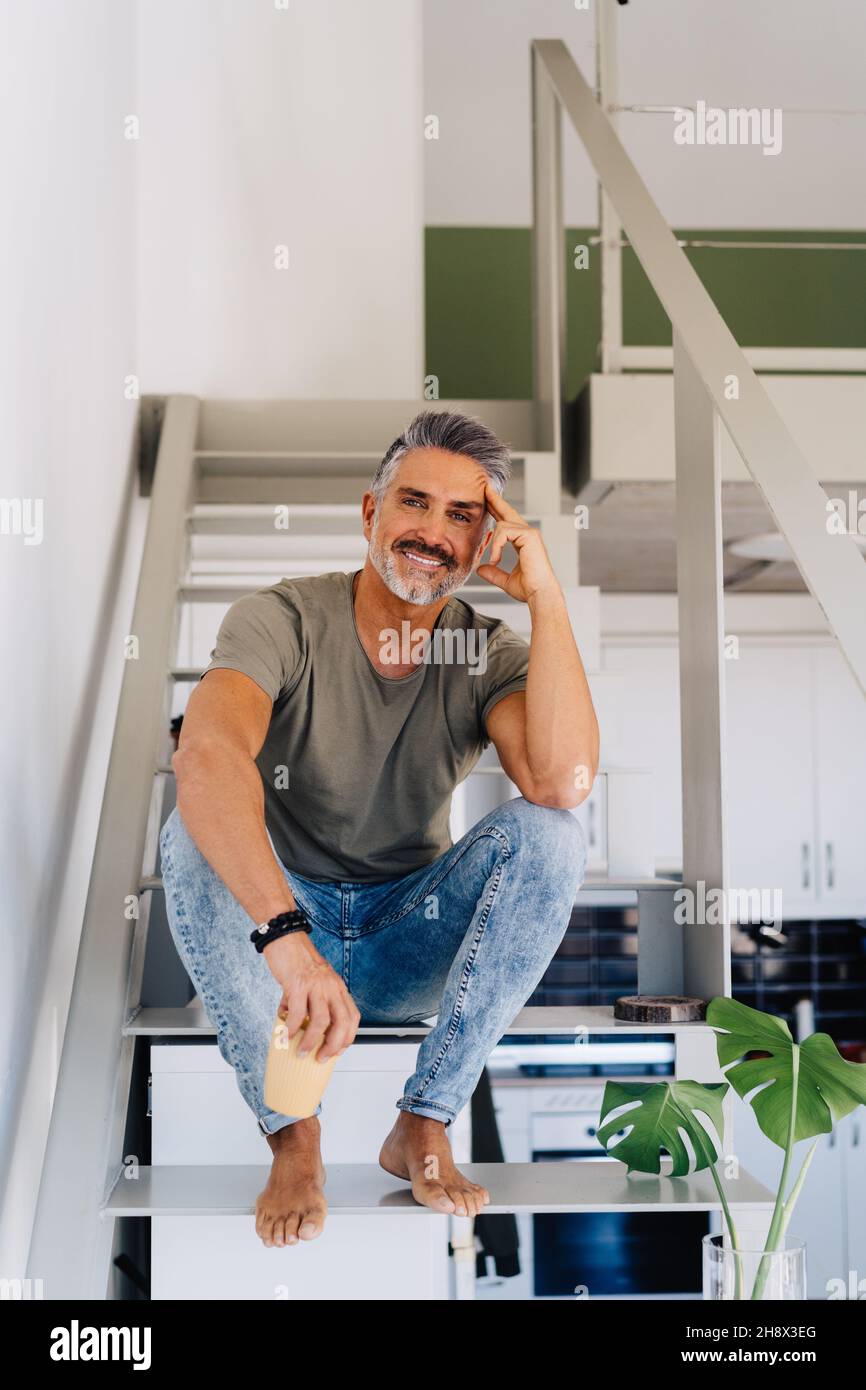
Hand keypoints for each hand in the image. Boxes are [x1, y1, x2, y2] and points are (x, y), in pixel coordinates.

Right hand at [263, 932, 360, 1061]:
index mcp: (338, 987)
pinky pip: (297, 1012)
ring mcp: (316, 986)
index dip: (347, 1037)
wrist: (286, 938)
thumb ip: (314, 1002)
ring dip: (311, 1041)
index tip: (337, 1051)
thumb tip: (303, 1027)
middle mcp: (331, 987)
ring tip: (302, 1052)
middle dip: (333, 1046)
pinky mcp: (298, 984)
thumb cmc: (299, 961)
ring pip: (321, 1021)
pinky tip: (286, 1034)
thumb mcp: (316, 981)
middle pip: (342, 1023)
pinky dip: (291, 1027)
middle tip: (321, 1058)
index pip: (352, 1017)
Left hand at [475, 483, 560, 603]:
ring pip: (502, 525)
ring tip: (495, 560)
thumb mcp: (506, 580)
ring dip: (494, 544)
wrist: (540, 593)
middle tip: (485, 488)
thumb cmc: (529, 588)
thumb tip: (481, 569)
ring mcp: (530, 533)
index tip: (488, 502)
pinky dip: (497, 546)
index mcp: (524, 542)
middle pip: (508, 512)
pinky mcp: (529, 535)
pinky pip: (504, 532)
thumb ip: (494, 573)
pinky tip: (497, 559)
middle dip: (495, 500)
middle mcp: (528, 534)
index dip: (497, 511)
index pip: (508, 522)